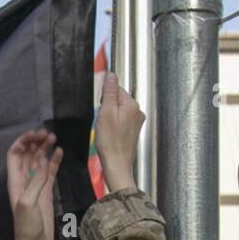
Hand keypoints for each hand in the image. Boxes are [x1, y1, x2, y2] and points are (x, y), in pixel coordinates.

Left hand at [6, 128, 63, 239]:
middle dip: (35, 142)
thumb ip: (36, 180)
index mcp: (15, 181)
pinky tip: (60, 152)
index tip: (35, 134)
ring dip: (44, 149)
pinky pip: (49, 171)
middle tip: (47, 133)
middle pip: (27, 155)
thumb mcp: (29, 202)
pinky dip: (54, 161)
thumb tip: (44, 159)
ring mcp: (36, 185)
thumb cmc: (27, 225)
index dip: (23, 142)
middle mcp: (24, 180)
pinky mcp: (46, 191)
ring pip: (38, 161)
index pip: (15, 155)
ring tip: (54, 138)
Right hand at [94, 72, 142, 193]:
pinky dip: (113, 125)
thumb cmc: (111, 143)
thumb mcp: (106, 113)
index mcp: (132, 105)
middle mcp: (137, 111)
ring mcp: (136, 122)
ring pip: (118, 110)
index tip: (101, 109)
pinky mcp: (132, 131)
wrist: (117, 164)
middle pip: (117, 99)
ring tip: (106, 130)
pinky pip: (120, 121)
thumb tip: (111, 75)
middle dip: (107, 107)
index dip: (104, 98)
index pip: (116, 89)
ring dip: (109, 117)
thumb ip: (110, 92)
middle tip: (103, 121)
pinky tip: (110, 135)